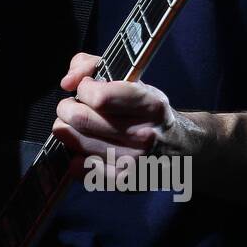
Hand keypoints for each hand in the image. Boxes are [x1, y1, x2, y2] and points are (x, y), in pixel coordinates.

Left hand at [51, 52, 206, 184]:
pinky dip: (74, 155)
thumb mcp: (132, 78)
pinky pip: (80, 168)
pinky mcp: (123, 181)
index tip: (86, 88)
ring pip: (75, 142)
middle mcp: (143, 135)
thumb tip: (67, 82)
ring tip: (78, 126)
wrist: (179, 149)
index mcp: (149, 105)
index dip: (84, 89)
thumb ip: (92, 65)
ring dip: (67, 130)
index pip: (99, 97)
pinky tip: (84, 147)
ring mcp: (133, 161)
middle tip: (71, 107)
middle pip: (81, 119)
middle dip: (66, 108)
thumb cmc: (147, 109)